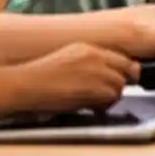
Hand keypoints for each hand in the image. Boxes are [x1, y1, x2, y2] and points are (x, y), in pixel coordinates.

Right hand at [16, 43, 139, 110]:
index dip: (124, 70)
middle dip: (121, 83)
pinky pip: (112, 97)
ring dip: (111, 97)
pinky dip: (104, 105)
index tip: (123, 79)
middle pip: (128, 69)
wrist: (26, 84)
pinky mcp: (96, 87)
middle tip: (110, 96)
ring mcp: (98, 71)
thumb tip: (100, 79)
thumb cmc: (38, 79)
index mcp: (87, 47)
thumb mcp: (65, 62)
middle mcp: (96, 56)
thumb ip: (86, 65)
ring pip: (120, 85)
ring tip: (94, 104)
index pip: (120, 56)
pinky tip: (89, 107)